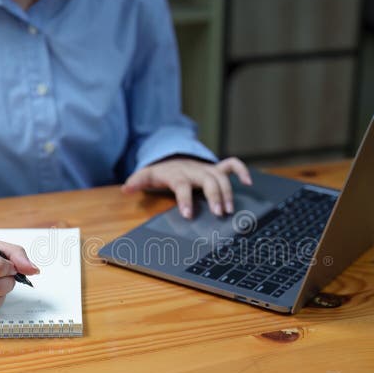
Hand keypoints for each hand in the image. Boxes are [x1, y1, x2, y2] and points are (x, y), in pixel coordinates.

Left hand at [122, 156, 252, 217]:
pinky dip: (241, 171)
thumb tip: (125, 189)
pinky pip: (232, 165)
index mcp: (178, 175)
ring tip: (229, 209)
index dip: (185, 199)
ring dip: (227, 192)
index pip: (182, 186)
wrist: (173, 158)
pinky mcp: (216, 168)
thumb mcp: (147, 176)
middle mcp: (195, 170)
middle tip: (218, 213)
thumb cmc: (162, 172)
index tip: (187, 214)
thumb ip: (137, 182)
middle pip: (208, 181)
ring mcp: (207, 169)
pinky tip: (248, 182)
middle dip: (214, 196)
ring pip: (222, 177)